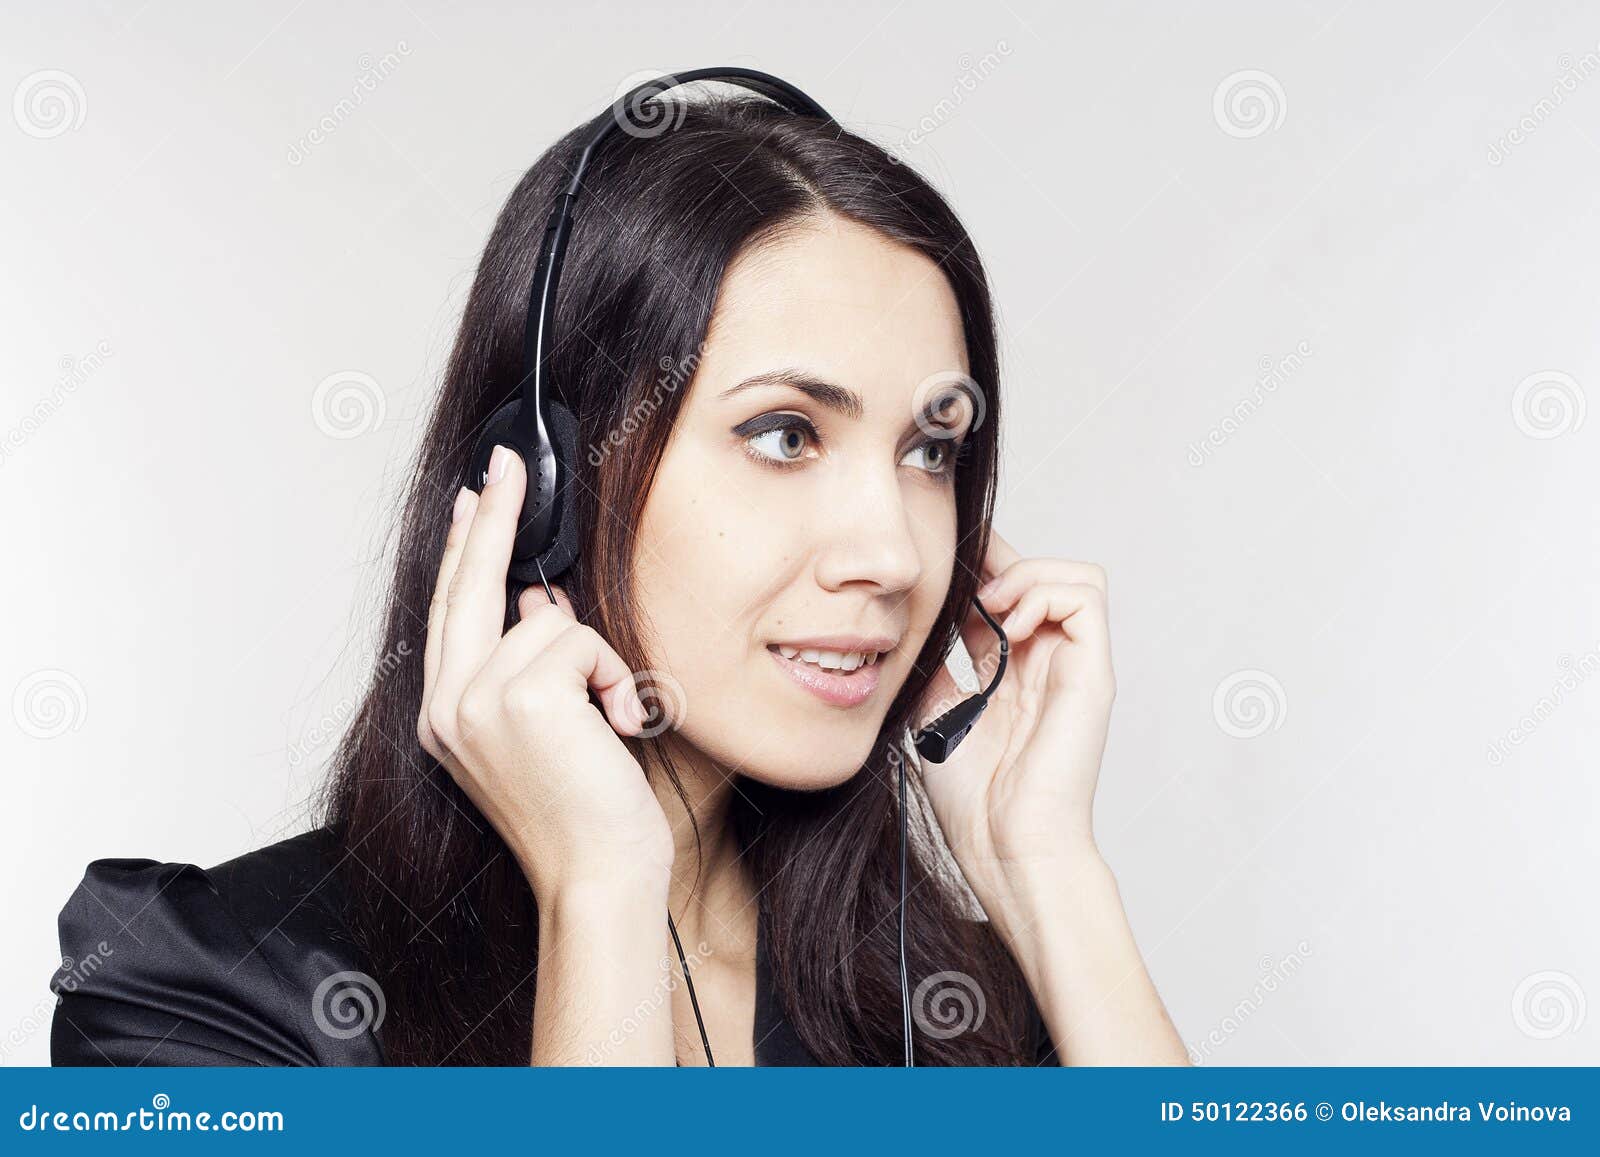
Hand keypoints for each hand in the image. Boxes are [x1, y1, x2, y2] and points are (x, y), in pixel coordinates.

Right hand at [417, 445, 673, 901]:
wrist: (598, 877)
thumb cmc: (584, 816)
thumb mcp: (546, 733)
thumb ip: (527, 669)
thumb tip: (536, 604)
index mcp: (447, 717)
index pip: (450, 612)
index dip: (461, 550)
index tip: (472, 500)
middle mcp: (447, 707)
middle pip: (465, 586)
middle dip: (492, 518)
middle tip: (508, 464)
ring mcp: (476, 700)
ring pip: (547, 618)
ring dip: (596, 662)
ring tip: (606, 723)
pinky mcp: (521, 694)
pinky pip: (579, 637)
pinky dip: (611, 675)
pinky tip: (614, 726)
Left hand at [915, 530, 1115, 916]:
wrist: (1005, 849)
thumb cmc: (975, 803)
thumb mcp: (935, 714)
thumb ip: (936, 666)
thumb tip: (917, 624)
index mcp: (1015, 673)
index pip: (1010, 593)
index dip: (981, 567)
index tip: (944, 564)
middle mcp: (1050, 664)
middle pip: (1044, 573)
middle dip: (1001, 559)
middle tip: (963, 578)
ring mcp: (1075, 668)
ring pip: (1075, 576)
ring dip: (1027, 575)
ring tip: (991, 607)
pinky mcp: (1093, 675)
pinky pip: (1087, 597)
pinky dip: (1045, 593)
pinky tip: (1009, 625)